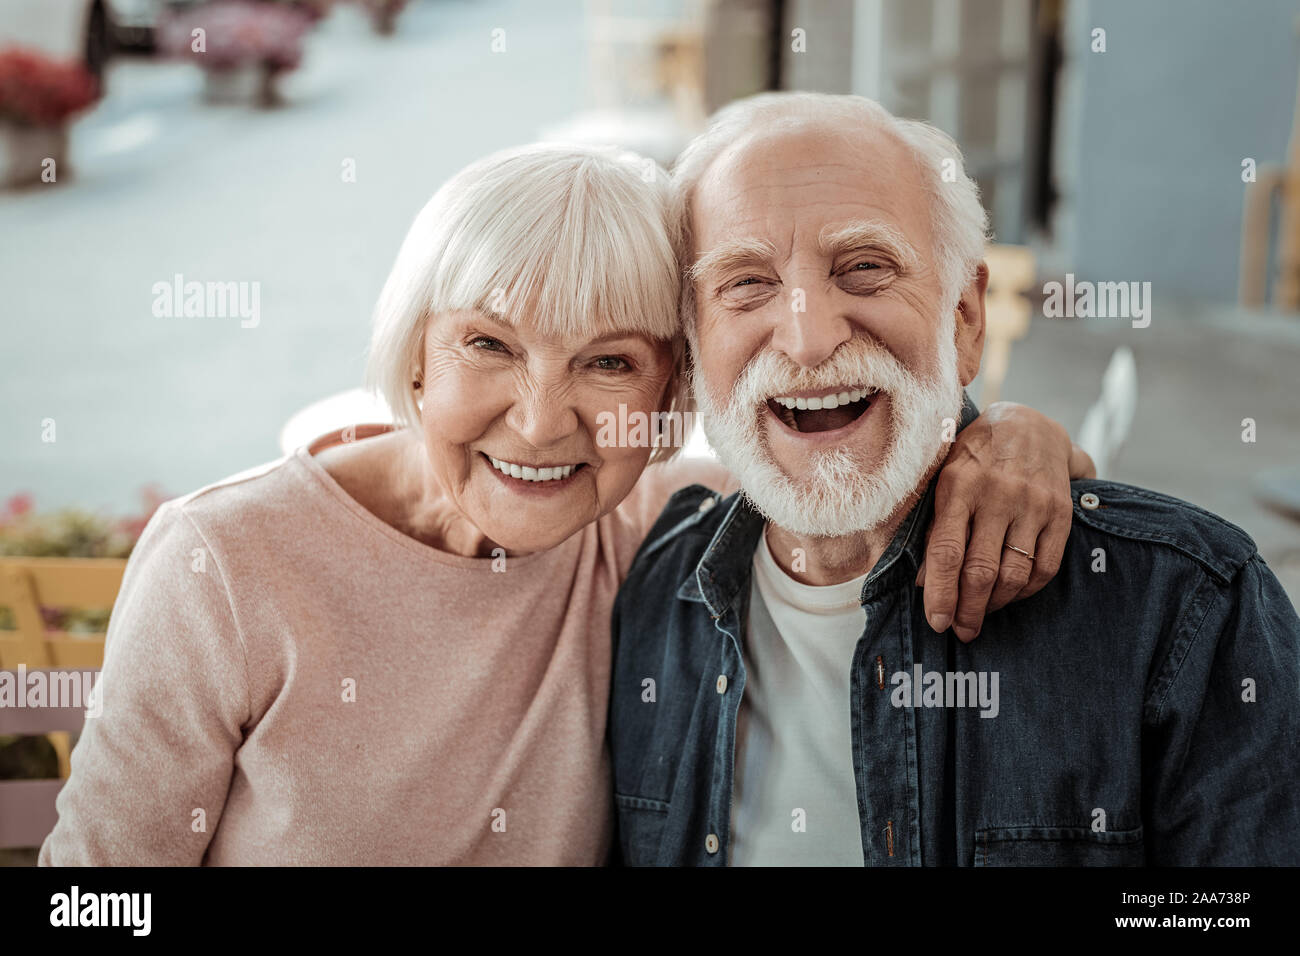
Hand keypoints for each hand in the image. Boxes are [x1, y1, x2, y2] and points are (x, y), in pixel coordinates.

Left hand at [916, 401, 1095, 641]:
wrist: (1029, 424)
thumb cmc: (974, 458)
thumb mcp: (943, 480)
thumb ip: (934, 529)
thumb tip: (923, 583)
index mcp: (958, 486)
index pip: (946, 552)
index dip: (940, 593)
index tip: (937, 622)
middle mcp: (998, 495)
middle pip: (981, 570)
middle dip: (968, 610)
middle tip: (960, 630)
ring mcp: (1033, 504)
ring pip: (1014, 574)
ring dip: (995, 605)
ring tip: (981, 615)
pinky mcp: (1061, 514)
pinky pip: (1045, 568)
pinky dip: (1025, 592)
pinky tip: (1010, 596)